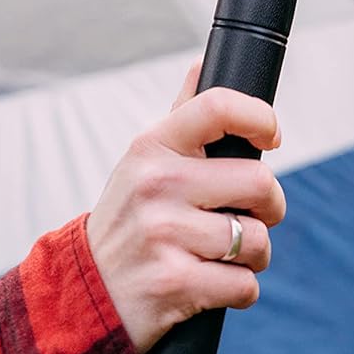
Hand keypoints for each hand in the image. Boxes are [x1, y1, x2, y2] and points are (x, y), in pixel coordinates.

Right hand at [85, 72, 285, 353]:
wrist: (84, 291)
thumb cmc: (128, 218)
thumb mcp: (143, 162)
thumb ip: (182, 116)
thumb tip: (203, 62)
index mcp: (154, 146)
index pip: (218, 107)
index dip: (260, 117)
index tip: (270, 138)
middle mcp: (157, 184)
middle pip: (258, 183)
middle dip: (270, 207)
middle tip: (253, 216)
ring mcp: (164, 234)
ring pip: (257, 240)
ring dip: (255, 255)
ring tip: (228, 255)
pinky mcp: (173, 284)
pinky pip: (244, 285)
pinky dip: (241, 289)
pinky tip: (215, 284)